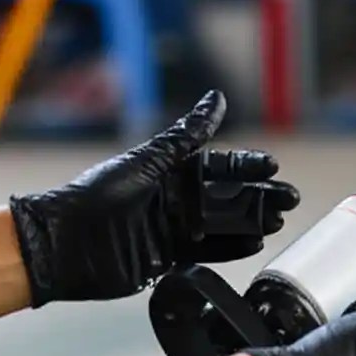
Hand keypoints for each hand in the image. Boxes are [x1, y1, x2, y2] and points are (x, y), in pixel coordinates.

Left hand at [10, 90, 299, 306]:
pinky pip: (208, 251)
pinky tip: (254, 244)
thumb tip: (216, 98)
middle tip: (289, 199)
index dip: (248, 166)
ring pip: (223, 224)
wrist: (66, 243)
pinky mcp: (168, 257)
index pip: (220, 165)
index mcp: (170, 169)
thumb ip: (188, 134)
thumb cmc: (98, 193)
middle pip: (228, 196)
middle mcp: (175, 197)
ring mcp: (173, 228)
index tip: (272, 167)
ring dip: (251, 222)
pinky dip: (231, 248)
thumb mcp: (149, 159)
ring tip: (276, 221)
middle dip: (260, 197)